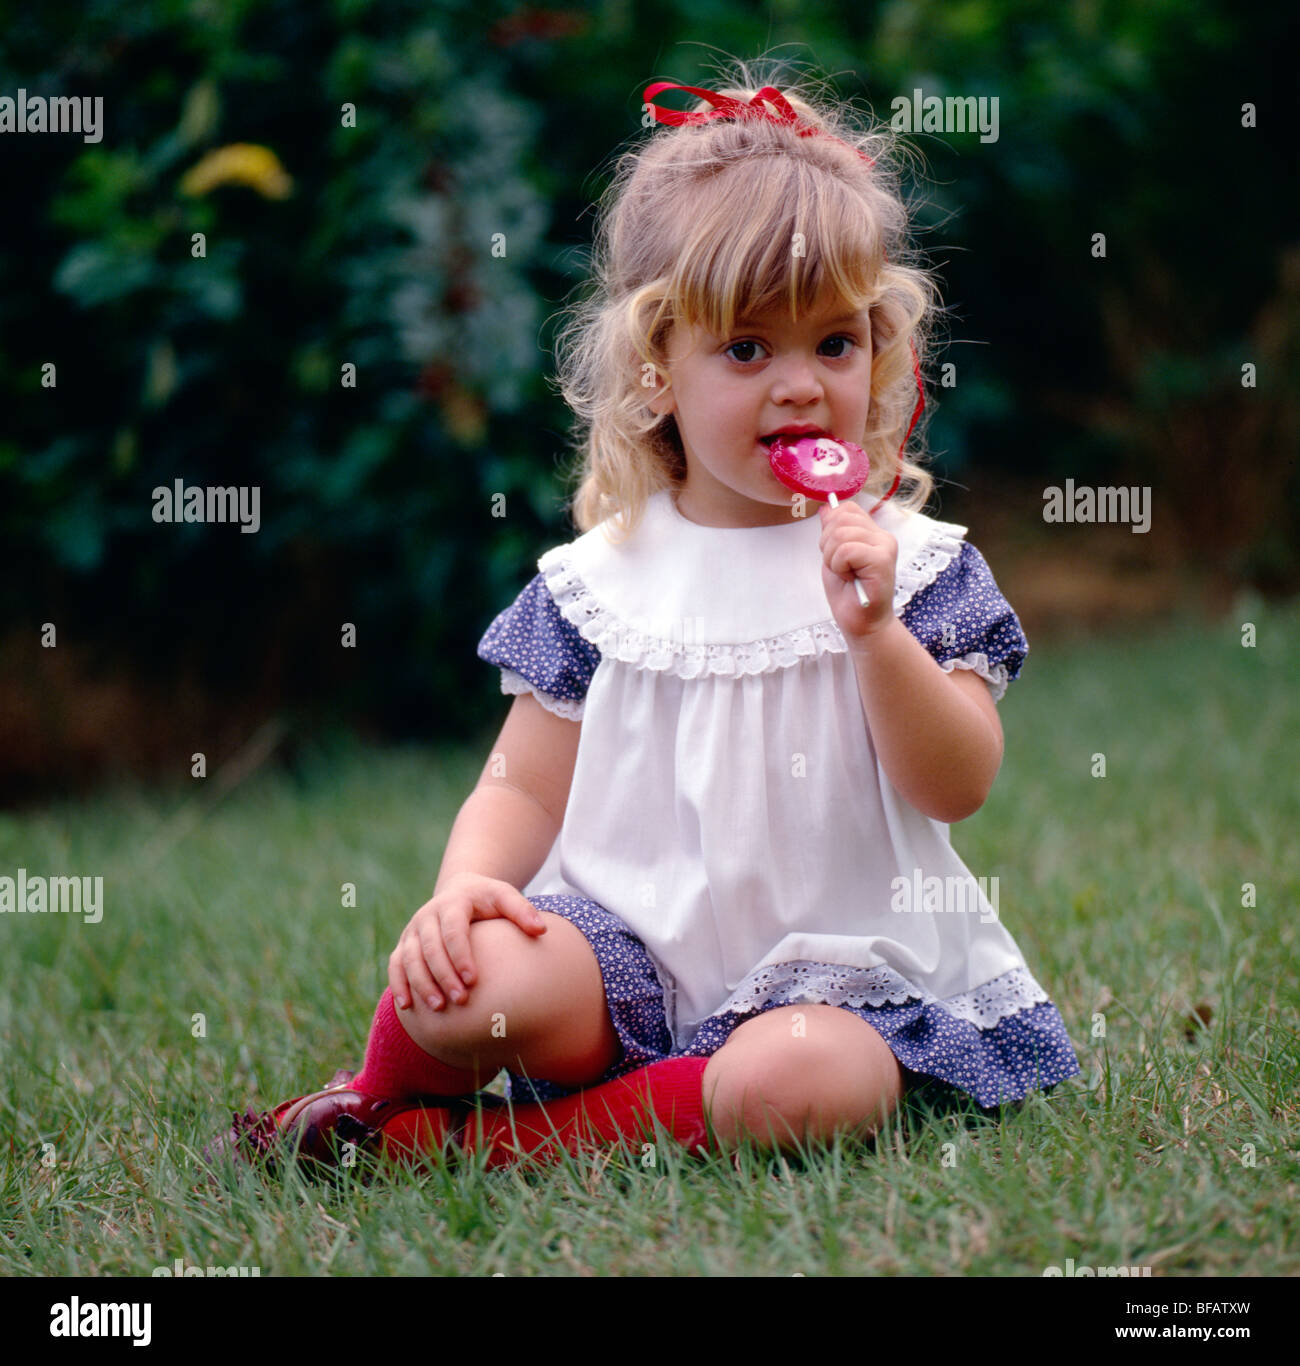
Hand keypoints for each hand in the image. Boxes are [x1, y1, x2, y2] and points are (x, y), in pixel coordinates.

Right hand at [387, 872, 546, 1011]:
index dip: (460, 955)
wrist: (461, 890)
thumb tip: (541, 930)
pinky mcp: (404, 943)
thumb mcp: (505, 896)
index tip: (473, 980)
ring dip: (421, 984)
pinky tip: (408, 1007)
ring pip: (410, 958)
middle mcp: (427, 915)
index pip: (453, 930)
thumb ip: (522, 910)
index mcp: (452, 903)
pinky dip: (399, 984)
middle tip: (460, 1000)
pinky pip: (396, 964)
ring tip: (438, 1008)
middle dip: (443, 975)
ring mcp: (413, 930)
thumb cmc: (488, 899)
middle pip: (430, 947)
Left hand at [818, 499, 897, 645]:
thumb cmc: (849, 593)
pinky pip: (846, 550)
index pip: (846, 509)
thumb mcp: (833, 556)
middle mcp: (882, 536)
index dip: (830, 529)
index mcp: (872, 532)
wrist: (862, 623)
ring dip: (833, 559)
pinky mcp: (882, 560)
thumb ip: (832, 532)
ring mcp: (885, 546)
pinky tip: (851, 579)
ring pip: (840, 535)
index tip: (836, 555)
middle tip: (840, 567)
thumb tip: (826, 508)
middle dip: (828, 545)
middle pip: (840, 519)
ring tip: (846, 574)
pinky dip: (839, 567)